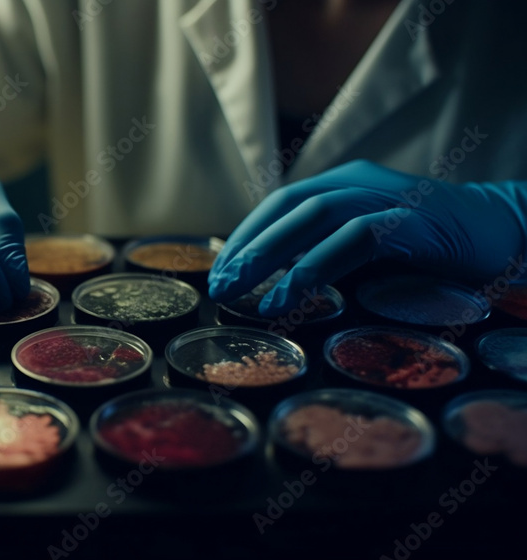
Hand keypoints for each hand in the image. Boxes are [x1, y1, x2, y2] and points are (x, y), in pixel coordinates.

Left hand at [208, 160, 526, 315]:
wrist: (509, 230)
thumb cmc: (436, 246)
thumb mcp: (374, 244)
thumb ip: (332, 252)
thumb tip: (277, 282)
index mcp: (345, 184)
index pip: (281, 203)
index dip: (246, 233)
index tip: (219, 268)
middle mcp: (360, 183)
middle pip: (288, 206)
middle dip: (247, 246)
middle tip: (218, 284)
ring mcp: (387, 198)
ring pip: (315, 215)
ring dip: (270, 254)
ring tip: (241, 291)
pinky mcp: (412, 223)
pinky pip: (355, 238)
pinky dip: (316, 267)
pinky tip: (289, 296)